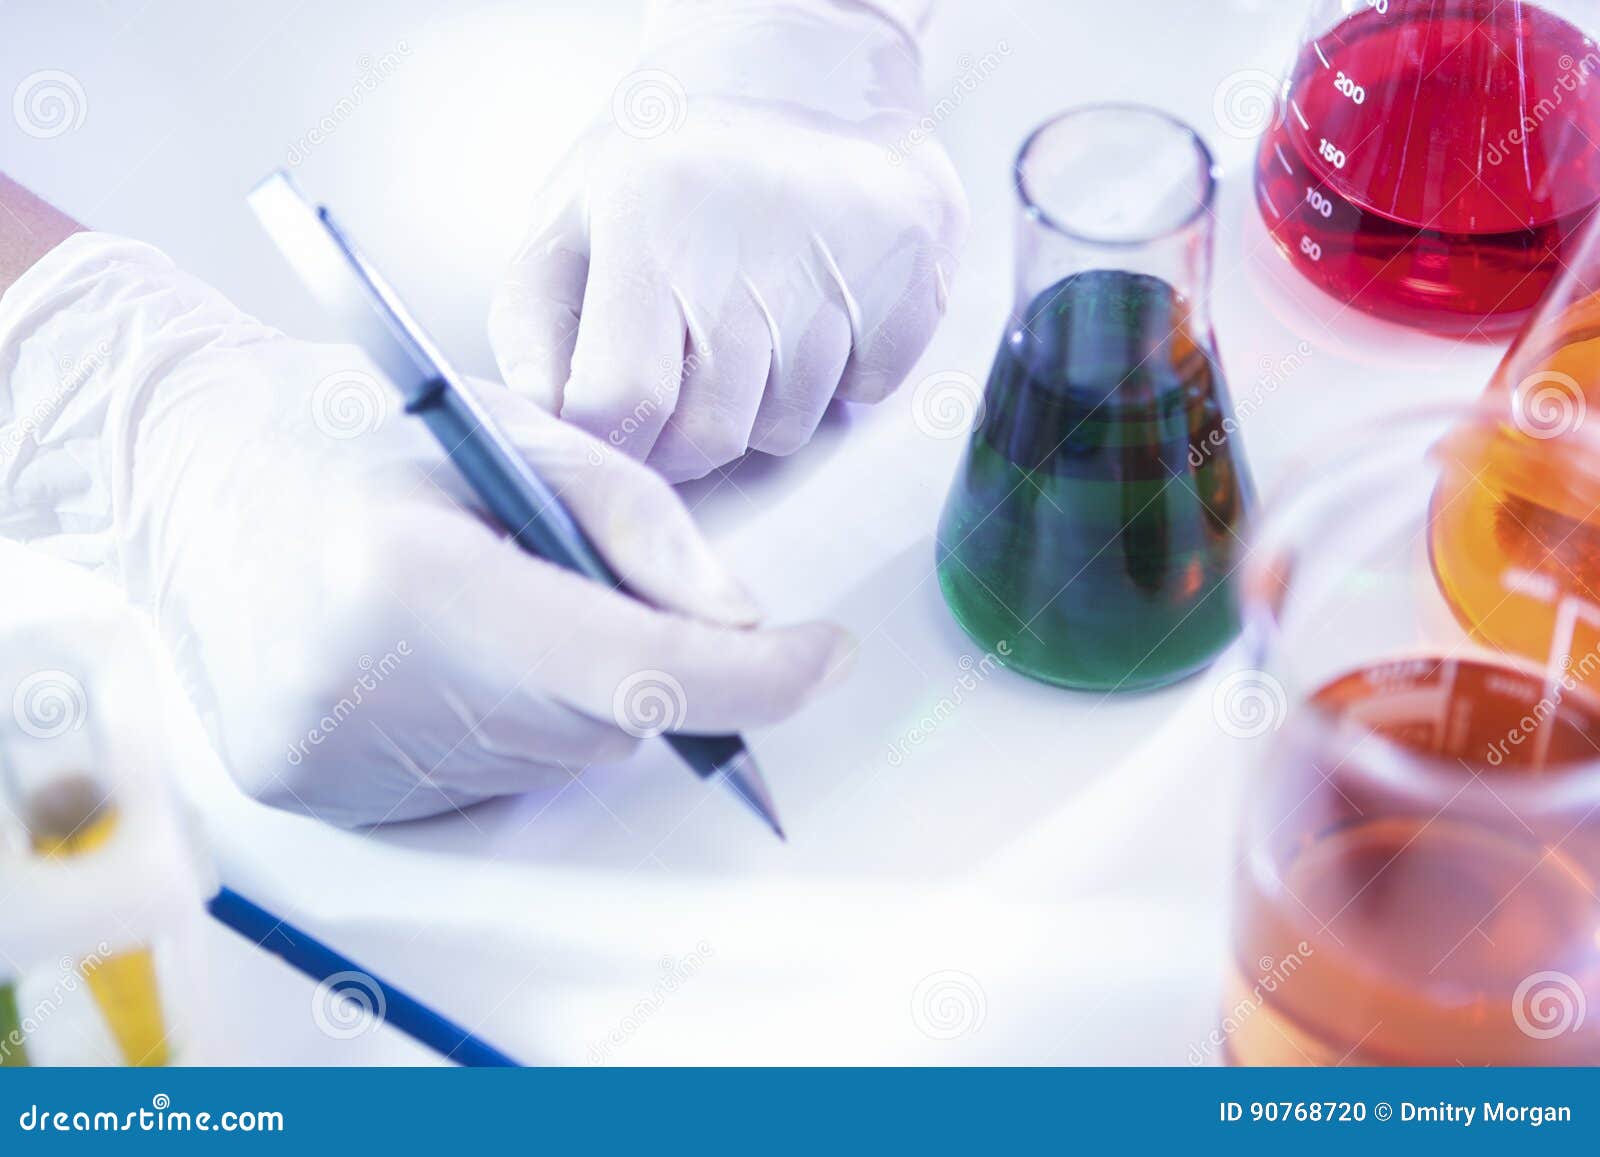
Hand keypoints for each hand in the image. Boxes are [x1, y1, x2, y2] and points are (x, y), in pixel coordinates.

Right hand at [0, 235, 852, 825]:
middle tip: (568, 574)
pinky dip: (492, 724)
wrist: (177, 464)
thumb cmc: (346, 426)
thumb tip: (739, 622)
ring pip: (544, 759)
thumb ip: (639, 522)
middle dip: (632, 657)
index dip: (750, 678)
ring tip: (478, 597)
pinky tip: (432, 650)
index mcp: (415, 581)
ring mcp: (330, 758)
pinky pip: (475, 781)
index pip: (634, 670)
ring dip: (557, 691)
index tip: (818, 657)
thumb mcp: (510, 427)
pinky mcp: (313, 789)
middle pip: (597, 721)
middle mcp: (365, 689)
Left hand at [488, 0, 967, 481]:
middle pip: (712, 435)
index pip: (622, 401)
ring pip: (792, 425)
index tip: (621, 430)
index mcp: (650, 221)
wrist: (797, 56)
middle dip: (690, 434)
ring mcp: (845, 258)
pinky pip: (867, 391)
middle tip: (689, 378)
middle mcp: (751, 240)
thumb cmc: (670, 151)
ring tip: (757, 315)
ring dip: (767, 399)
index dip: (615, 442)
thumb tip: (548, 422)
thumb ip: (533, 327)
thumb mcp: (570, 214)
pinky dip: (843, 371)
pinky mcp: (916, 270)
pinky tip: (821, 302)